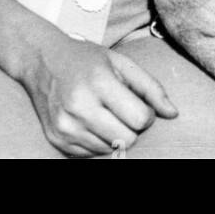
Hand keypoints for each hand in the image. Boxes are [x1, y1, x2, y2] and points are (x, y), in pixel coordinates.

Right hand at [20, 32, 178, 156]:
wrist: (41, 60)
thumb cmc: (86, 59)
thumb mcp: (120, 62)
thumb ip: (150, 87)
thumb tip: (173, 113)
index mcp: (98, 82)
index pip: (140, 119)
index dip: (145, 113)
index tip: (136, 103)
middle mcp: (79, 106)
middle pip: (127, 139)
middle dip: (131, 126)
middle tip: (120, 109)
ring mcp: (66, 126)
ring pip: (110, 150)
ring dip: (113, 134)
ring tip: (102, 112)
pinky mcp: (57, 139)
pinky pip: (92, 154)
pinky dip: (97, 140)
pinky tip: (88, 120)